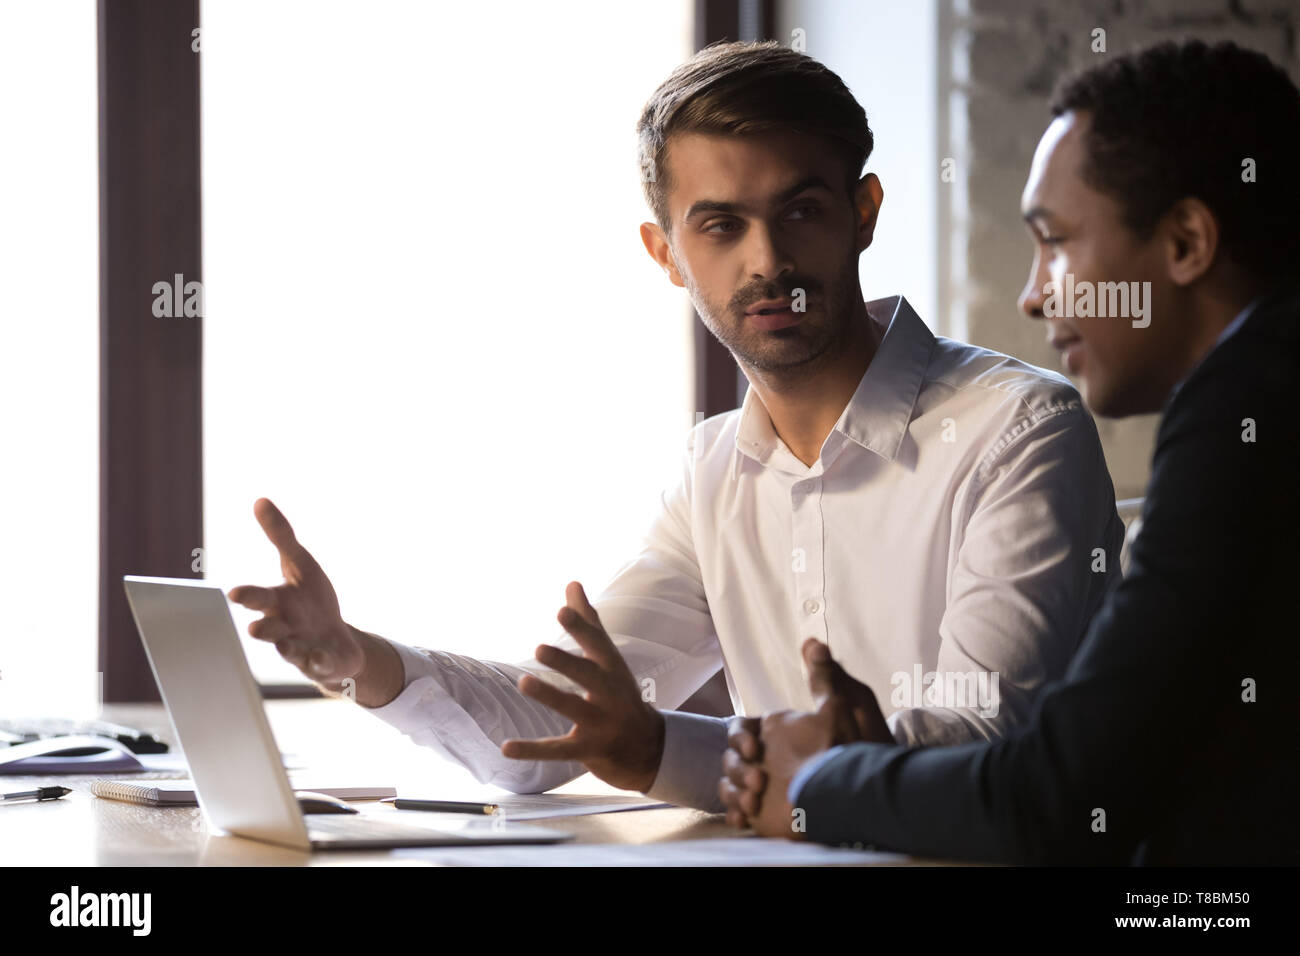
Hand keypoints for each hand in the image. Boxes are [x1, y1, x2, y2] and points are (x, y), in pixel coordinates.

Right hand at [227, 498, 371, 692]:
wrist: (336, 641)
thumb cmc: (311, 600)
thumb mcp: (300, 563)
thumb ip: (280, 535)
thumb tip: (260, 500)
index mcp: (276, 602)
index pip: (258, 597)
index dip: (247, 596)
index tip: (234, 593)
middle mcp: (283, 627)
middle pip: (268, 628)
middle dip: (262, 628)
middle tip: (254, 628)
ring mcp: (301, 648)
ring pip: (289, 650)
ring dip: (286, 648)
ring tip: (283, 644)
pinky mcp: (322, 663)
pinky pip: (319, 665)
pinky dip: (318, 662)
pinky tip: (319, 658)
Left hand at [500, 582, 665, 791]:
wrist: (650, 749)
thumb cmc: (622, 695)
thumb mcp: (609, 659)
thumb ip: (588, 622)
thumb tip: (572, 583)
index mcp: (612, 668)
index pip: (597, 644)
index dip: (580, 627)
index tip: (562, 610)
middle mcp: (610, 694)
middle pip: (588, 675)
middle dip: (565, 662)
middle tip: (539, 648)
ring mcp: (601, 723)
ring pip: (573, 708)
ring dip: (549, 696)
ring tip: (522, 682)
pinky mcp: (588, 750)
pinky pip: (558, 750)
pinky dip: (532, 749)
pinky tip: (505, 747)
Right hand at [720, 638, 891, 834]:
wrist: (862, 801)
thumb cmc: (852, 751)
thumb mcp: (841, 708)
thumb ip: (823, 676)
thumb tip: (813, 640)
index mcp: (780, 736)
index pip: (742, 730)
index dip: (739, 737)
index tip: (752, 749)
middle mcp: (768, 762)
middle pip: (731, 759)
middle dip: (738, 769)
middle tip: (759, 782)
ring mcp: (764, 790)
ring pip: (730, 785)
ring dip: (734, 791)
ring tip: (754, 801)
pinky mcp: (765, 817)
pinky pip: (737, 813)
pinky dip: (735, 814)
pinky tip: (745, 817)